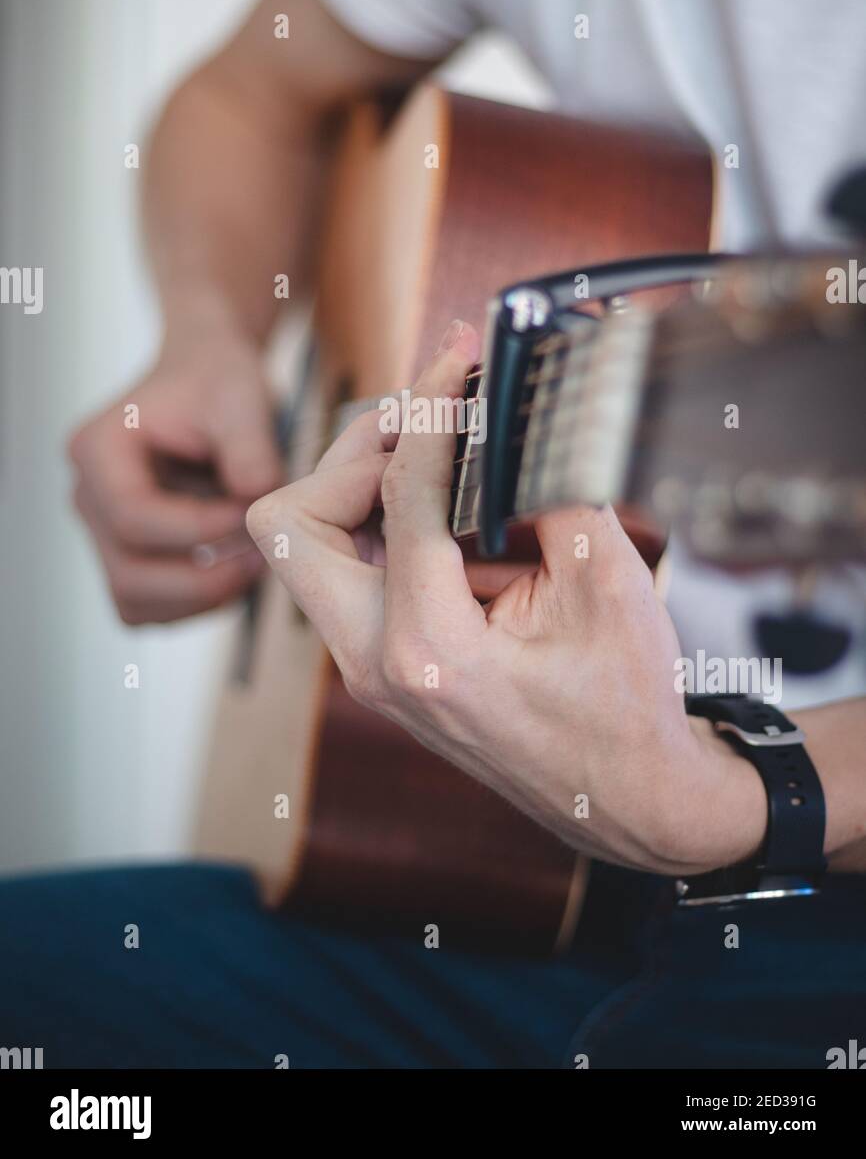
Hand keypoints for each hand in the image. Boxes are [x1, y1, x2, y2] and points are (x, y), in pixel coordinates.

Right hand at [69, 326, 282, 623]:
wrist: (207, 379)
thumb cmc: (218, 381)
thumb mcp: (242, 399)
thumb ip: (251, 453)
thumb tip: (256, 508)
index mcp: (98, 451)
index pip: (133, 517)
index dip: (199, 530)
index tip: (252, 517)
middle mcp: (88, 498)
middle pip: (127, 575)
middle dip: (201, 578)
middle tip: (261, 558)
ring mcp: (103, 533)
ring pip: (136, 602)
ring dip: (200, 597)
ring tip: (253, 563)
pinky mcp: (129, 556)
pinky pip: (153, 607)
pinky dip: (197, 601)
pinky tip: (237, 566)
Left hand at [246, 321, 766, 874]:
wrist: (629, 803)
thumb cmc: (626, 707)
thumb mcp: (605, 584)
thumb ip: (550, 487)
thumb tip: (510, 408)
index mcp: (430, 650)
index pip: (401, 492)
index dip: (432, 409)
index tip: (458, 359)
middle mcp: (375, 664)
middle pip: (289, 524)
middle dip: (349, 453)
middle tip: (422, 418)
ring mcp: (368, 671)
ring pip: (303, 548)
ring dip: (357, 485)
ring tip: (436, 447)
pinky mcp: (380, 664)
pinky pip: (344, 573)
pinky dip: (380, 522)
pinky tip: (448, 501)